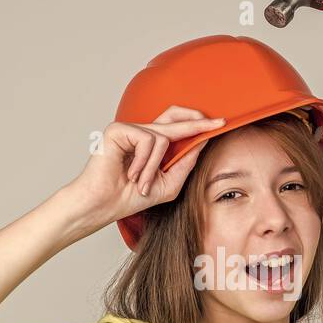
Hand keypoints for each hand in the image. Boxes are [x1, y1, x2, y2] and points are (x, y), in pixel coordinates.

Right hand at [68, 105, 224, 222]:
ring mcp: (129, 129)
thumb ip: (185, 163)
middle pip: (173, 116)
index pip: (177, 127)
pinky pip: (148, 140)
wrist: (102, 206)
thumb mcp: (169, 183)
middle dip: (196, 121)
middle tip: (217, 123)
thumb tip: (203, 143)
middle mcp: (141, 133)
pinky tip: (131, 174)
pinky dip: (144, 162)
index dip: (197, 125)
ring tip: (141, 183)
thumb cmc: (129, 196)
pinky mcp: (118, 129)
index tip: (220, 124)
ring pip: (162, 138)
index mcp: (151, 144)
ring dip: (155, 167)